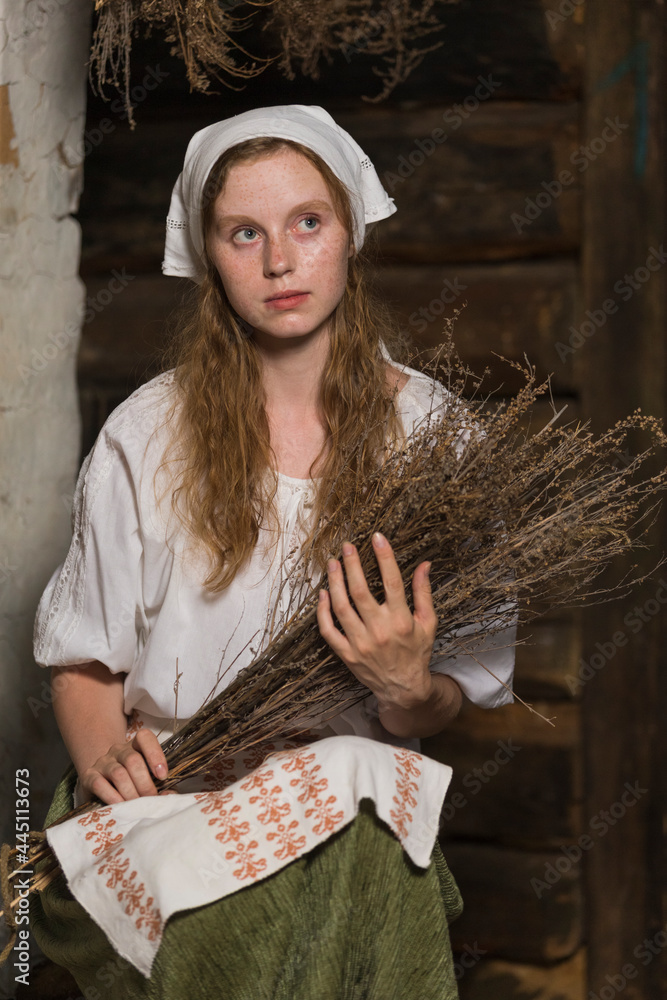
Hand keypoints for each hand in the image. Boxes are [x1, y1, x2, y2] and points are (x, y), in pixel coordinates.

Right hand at [80, 729, 170, 803]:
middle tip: (150, 799)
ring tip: (137, 806)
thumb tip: (168, 796)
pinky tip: (121, 805)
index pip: (145, 737)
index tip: (163, 776)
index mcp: (136, 746)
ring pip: (118, 773)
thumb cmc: (133, 783)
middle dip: (145, 783)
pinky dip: (113, 797)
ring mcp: (103, 762)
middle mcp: (118, 750)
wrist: (102, 786)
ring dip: (131, 792)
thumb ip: (162, 787)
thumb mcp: (149, 781)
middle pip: (133, 760)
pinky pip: (100, 784)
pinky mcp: (89, 776)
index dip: (155, 754)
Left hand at [316, 532, 436, 712]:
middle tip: (347, 546)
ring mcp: (360, 643)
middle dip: (352, 565)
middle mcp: (379, 631)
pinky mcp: (346, 654)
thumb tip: (425, 564)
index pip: (392, 582)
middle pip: (360, 591)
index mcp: (401, 621)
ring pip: (341, 607)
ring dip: (334, 582)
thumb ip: (424, 593)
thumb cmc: (417, 652)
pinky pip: (329, 630)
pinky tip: (322, 594)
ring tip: (333, 563)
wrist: (403, 689)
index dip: (384, 557)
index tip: (377, 537)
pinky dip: (322, 611)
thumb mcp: (428, 623)